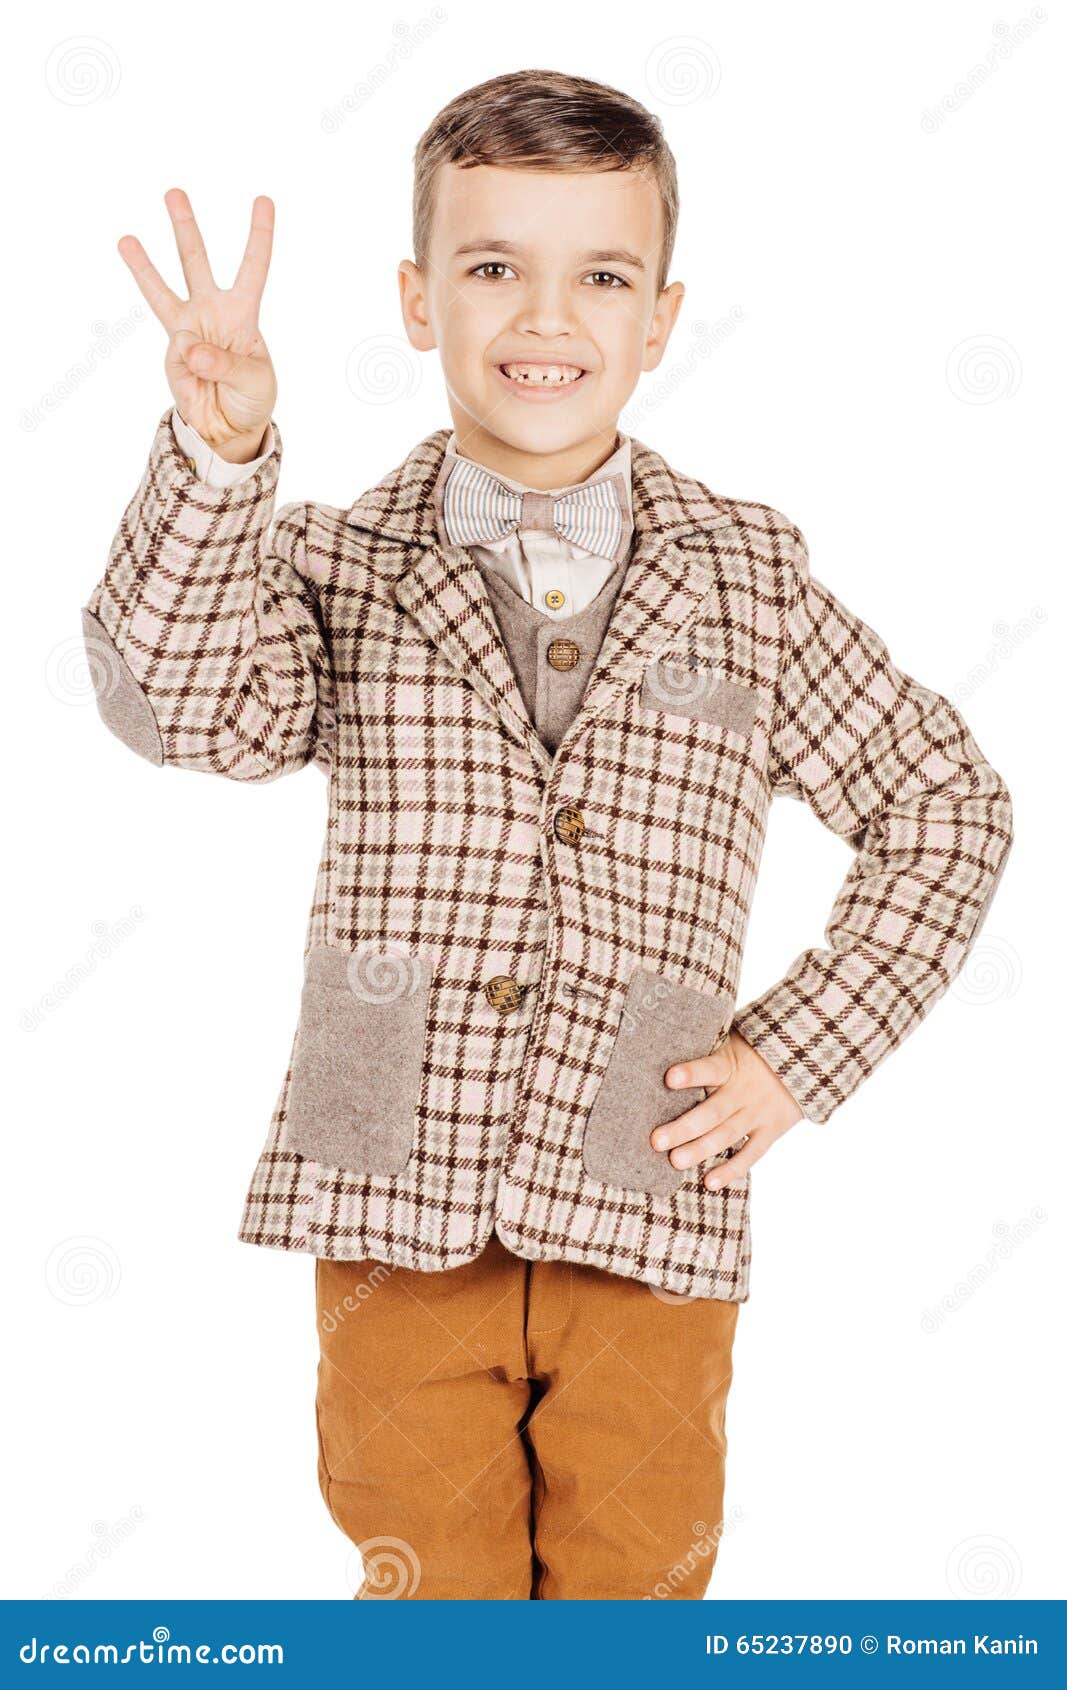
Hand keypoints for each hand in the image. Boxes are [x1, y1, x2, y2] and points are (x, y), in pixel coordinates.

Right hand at [118, 188, 277, 458]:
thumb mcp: (254, 381)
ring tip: (126, 239)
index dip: (259, 235)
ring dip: (143, 266)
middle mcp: (211, 312)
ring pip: (163, 291)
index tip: (263, 200)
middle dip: (184, 227)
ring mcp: (188, 330)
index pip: (253, 267)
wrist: (227, 429)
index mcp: (242, 312)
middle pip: (196, 262)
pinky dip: (190, 368)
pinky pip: (178, 354)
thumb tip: (188, 345)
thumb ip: (225, 362)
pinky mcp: (172, 354)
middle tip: (173, 192)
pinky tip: (199, 381)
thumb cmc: (250, 398)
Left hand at [650, 1030, 804, 1187]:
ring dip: (700, 1150)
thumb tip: (662, 1048)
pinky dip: (731, 1170)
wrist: (802, 1060)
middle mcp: (743, 1091)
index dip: (691, 1074)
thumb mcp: (732, 1041)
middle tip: (656, 1141)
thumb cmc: (751, 1050)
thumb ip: (706, 1051)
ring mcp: (757, 1113)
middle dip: (683, 1128)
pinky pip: (750, 1154)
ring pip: (726, 1135)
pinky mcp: (770, 1131)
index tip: (669, 1078)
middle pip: (711, 1112)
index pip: (710, 1068)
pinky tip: (710, 1182)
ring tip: (676, 1161)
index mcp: (730, 1065)